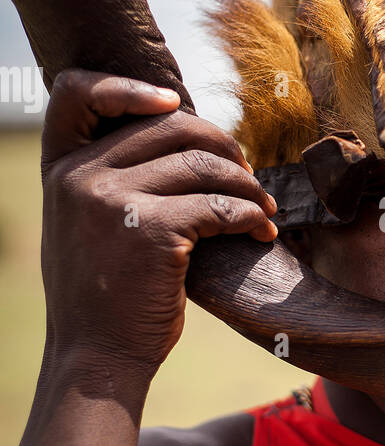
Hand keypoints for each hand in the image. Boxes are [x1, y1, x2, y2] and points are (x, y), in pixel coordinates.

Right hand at [40, 69, 277, 378]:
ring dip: (247, 185)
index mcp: (59, 168)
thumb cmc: (102, 296)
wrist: (96, 359)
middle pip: (169, 126)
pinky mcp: (152, 230)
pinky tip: (262, 233)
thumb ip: (109, 180)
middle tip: (247, 174)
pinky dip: (252, 217)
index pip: (77, 92)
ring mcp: (112, 200)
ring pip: (203, 165)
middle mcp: (79, 176)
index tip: (173, 105)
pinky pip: (220, 206)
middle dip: (221, 144)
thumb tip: (175, 133)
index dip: (129, 86)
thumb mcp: (82, 226)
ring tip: (263, 209)